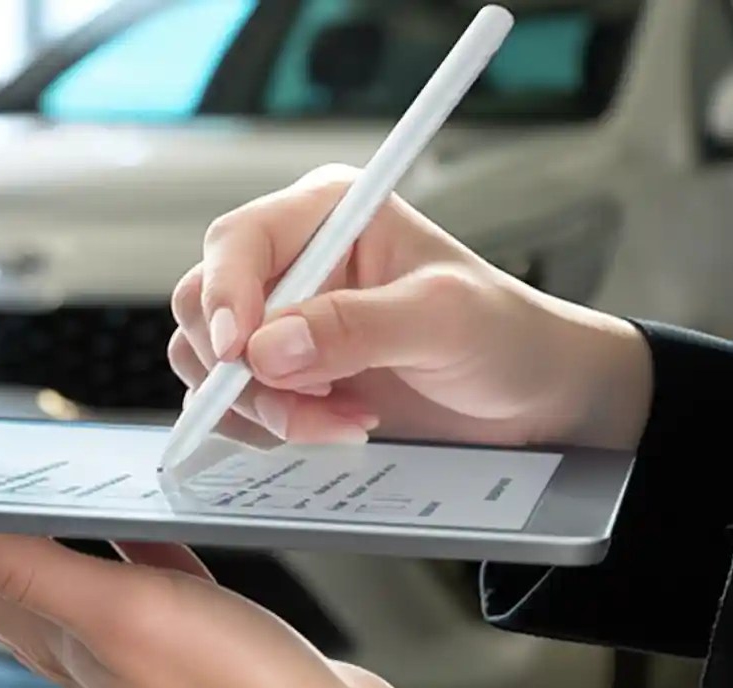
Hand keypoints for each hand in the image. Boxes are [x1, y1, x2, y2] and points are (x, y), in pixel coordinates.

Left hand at [0, 527, 415, 687]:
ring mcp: (130, 621)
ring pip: (50, 555)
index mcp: (47, 628)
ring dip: (11, 518)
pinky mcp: (185, 612)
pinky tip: (122, 499)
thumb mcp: (118, 616)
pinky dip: (115, 522)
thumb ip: (27, 571)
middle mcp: (76, 627)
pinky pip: (134, 553)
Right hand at [171, 163, 652, 450]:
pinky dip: (266, 427)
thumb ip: (356, 327)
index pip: (236, 241)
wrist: (527, 397)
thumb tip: (270, 346)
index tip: (243, 352)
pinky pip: (227, 404)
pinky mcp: (276, 374)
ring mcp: (277, 321)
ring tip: (340, 418)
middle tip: (313, 399)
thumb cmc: (502, 335)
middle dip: (249, 368)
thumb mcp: (443, 321)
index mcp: (325, 215)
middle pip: (206, 306)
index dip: (225, 295)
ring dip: (265, 406)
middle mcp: (290, 263)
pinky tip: (332, 425)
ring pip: (209, 363)